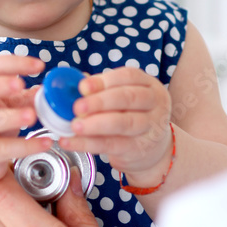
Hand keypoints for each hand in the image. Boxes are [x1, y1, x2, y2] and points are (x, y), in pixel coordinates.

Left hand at [59, 68, 172, 183]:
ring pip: (123, 123)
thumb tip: (75, 82)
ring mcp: (150, 127)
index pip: (129, 76)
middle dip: (100, 102)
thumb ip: (101, 89)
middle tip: (77, 107)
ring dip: (95, 124)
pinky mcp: (139, 149)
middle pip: (128, 98)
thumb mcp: (122, 99)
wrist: (151, 149)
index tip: (83, 86)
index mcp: (149, 85)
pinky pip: (112, 145)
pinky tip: (71, 142)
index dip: (105, 81)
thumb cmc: (131, 116)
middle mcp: (155, 104)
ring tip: (74, 125)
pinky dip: (88, 144)